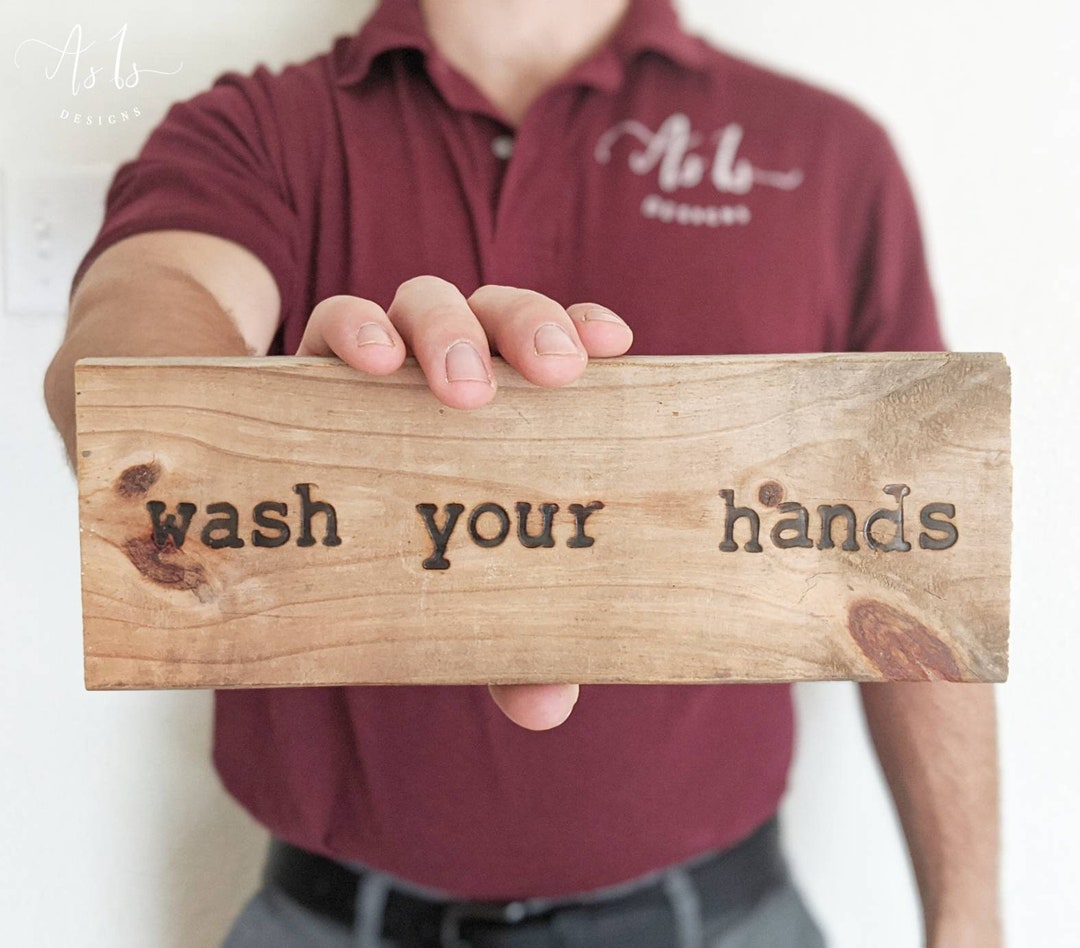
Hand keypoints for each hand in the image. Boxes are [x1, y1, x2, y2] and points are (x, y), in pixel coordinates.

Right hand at [296, 276, 633, 729]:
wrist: (309, 532)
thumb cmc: (418, 554)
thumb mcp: (471, 601)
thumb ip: (513, 642)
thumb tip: (546, 706)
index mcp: (509, 402)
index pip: (554, 341)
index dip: (584, 328)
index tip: (617, 347)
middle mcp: (455, 367)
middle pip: (499, 311)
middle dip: (530, 327)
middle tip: (553, 375)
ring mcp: (389, 359)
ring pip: (425, 302)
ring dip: (449, 331)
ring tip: (460, 390)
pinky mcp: (318, 369)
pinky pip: (335, 321)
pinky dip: (359, 329)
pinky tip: (373, 363)